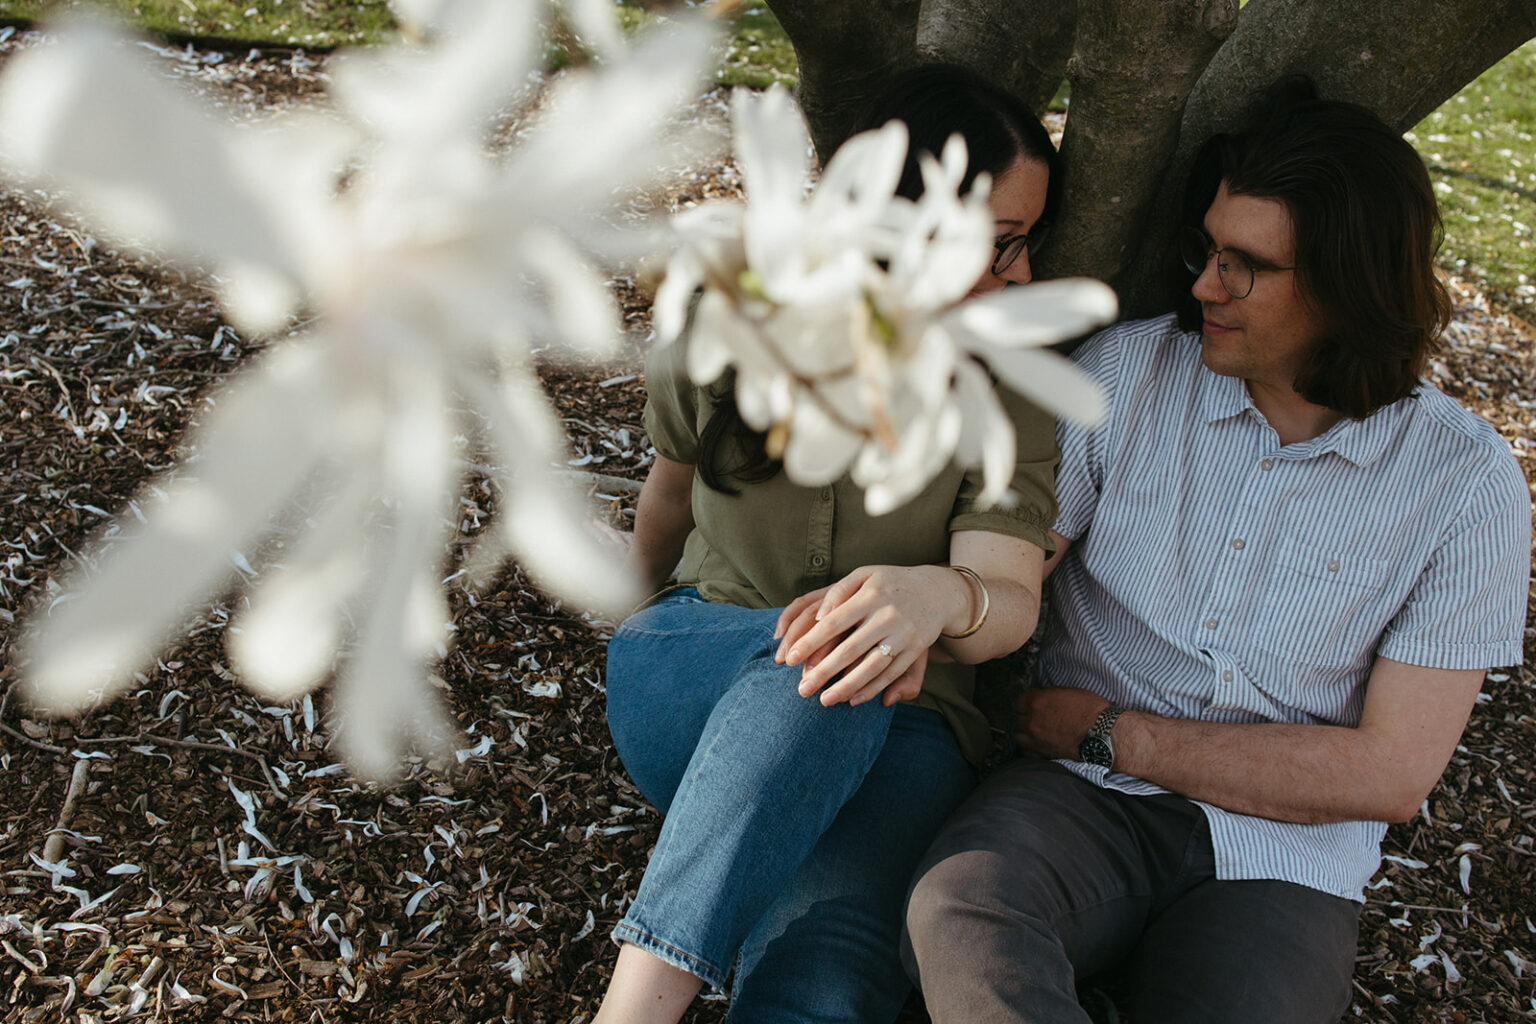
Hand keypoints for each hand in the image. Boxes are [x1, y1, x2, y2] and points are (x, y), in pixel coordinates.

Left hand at [773, 565, 963, 706]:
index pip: (834, 622)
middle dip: (824, 671)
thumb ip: (839, 591)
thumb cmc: (889, 583)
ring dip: (847, 686)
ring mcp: (903, 634)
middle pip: (850, 648)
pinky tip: (853, 699)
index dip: (811, 642)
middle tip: (801, 689)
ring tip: (825, 700)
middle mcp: (887, 615)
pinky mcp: (915, 649)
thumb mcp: (865, 575)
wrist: (937, 591)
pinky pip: (891, 673)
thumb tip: (819, 616)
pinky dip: (872, 688)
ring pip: (872, 666)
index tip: (790, 659)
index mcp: (870, 595)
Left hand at [1013, 687, 1110, 758]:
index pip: (1017, 701)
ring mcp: (1035, 739)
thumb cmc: (1092, 712)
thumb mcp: (1068, 693)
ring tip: (1034, 732)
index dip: (1025, 702)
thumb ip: (1048, 695)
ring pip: (1017, 736)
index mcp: (1037, 702)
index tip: (1029, 705)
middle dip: (1023, 717)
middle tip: (1033, 718)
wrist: (1103, 734)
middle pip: (1016, 718)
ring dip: (1024, 733)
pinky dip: (1030, 748)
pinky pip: (1026, 752)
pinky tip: (1039, 744)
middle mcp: (1032, 721)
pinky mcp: (1042, 754)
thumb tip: (1041, 699)